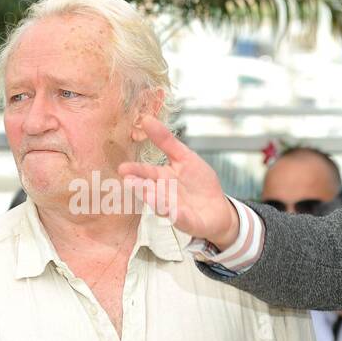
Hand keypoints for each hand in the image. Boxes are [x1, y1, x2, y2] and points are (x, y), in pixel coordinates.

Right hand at [117, 116, 239, 248]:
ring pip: (162, 205)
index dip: (134, 170)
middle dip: (140, 186)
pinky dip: (178, 216)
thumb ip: (166, 141)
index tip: (122, 168)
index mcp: (161, 178)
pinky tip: (175, 211)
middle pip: (149, 190)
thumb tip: (146, 118)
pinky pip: (182, 219)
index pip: (145, 172)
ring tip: (148, 193)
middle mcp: (163, 195)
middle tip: (129, 181)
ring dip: (155, 200)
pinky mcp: (189, 222)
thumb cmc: (199, 182)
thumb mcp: (185, 157)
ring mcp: (175, 210)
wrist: (219, 209)